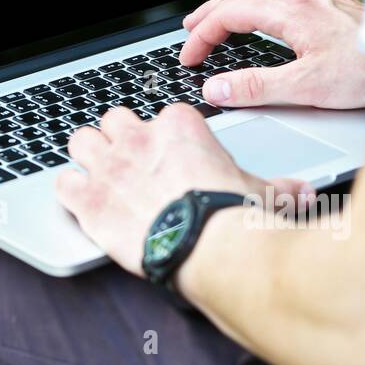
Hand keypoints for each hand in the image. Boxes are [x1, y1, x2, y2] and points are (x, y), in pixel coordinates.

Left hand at [55, 105, 315, 275]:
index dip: (165, 138)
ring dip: (88, 156)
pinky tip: (82, 202)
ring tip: (100, 175)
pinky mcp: (90, 200)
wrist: (209, 249)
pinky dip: (71, 192)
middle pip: (114, 119)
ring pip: (81, 140)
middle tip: (130, 161)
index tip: (172, 157)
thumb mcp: (263, 193)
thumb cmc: (235, 218)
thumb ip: (278, 186)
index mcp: (179, 127)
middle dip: (119, 138)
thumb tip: (301, 191)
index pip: (163, 116)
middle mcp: (139, 139)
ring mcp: (110, 167)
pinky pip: (63, 183)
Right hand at [180, 0, 364, 108]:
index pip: (228, 15)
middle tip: (189, 31)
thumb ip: (257, 88)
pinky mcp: (336, 8)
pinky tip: (272, 17)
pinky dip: (263, 4)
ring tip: (222, 20)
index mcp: (290, 12)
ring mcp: (321, 0)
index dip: (201, 36)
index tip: (189, 58)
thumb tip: (215, 89)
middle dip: (210, 12)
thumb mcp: (307, 87)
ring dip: (236, 5)